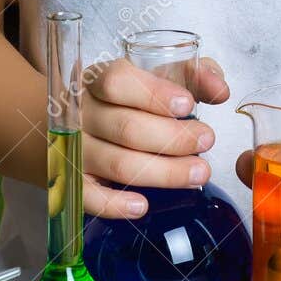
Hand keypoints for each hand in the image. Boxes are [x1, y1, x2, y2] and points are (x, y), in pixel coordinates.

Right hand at [81, 55, 228, 218]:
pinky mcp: (71, 183)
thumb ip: (192, 74)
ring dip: (162, 172)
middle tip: (206, 140)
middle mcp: (80, 114)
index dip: (154, 94)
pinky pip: (90, 198)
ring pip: (117, 164)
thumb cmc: (121, 100)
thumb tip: (220, 90)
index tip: (188, 105)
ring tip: (198, 172)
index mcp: (97, 80)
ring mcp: (73, 150)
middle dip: (172, 138)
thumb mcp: (153, 77)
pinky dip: (116, 205)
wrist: (60, 125)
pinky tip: (144, 205)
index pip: (118, 81)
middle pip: (126, 127)